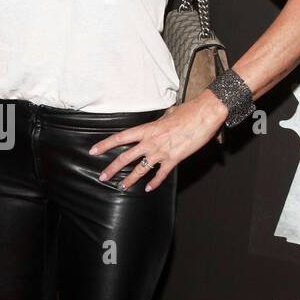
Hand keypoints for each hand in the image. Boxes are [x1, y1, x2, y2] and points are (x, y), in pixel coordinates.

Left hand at [88, 90, 227, 191]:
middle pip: (126, 157)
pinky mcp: (174, 159)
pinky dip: (154, 182)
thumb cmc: (188, 111)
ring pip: (141, 169)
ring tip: (121, 187)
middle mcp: (151, 142)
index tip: (94, 151)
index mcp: (147, 129)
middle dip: (112, 168)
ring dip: (130, 179)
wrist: (205, 115)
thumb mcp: (168, 114)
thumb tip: (158, 122)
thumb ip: (159, 121)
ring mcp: (162, 152)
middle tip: (102, 177)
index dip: (105, 145)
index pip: (120, 137)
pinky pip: (161, 174)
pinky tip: (148, 188)